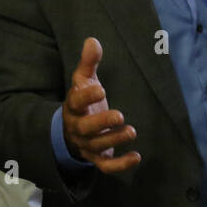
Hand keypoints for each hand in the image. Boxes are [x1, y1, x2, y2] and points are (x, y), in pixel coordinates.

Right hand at [62, 37, 139, 173]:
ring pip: (97, 147)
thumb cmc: (82, 101)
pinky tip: (137, 156)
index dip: (86, 97)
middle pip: (86, 129)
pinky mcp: (97, 158)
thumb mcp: (83, 80)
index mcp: (73, 106)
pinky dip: (121, 165)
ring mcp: (87, 145)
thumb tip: (92, 40)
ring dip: (114, 141)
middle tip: (119, 116)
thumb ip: (89, 63)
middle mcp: (78, 128)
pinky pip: (106, 166)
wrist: (70, 131)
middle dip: (101, 123)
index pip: (76, 102)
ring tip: (132, 131)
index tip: (101, 89)